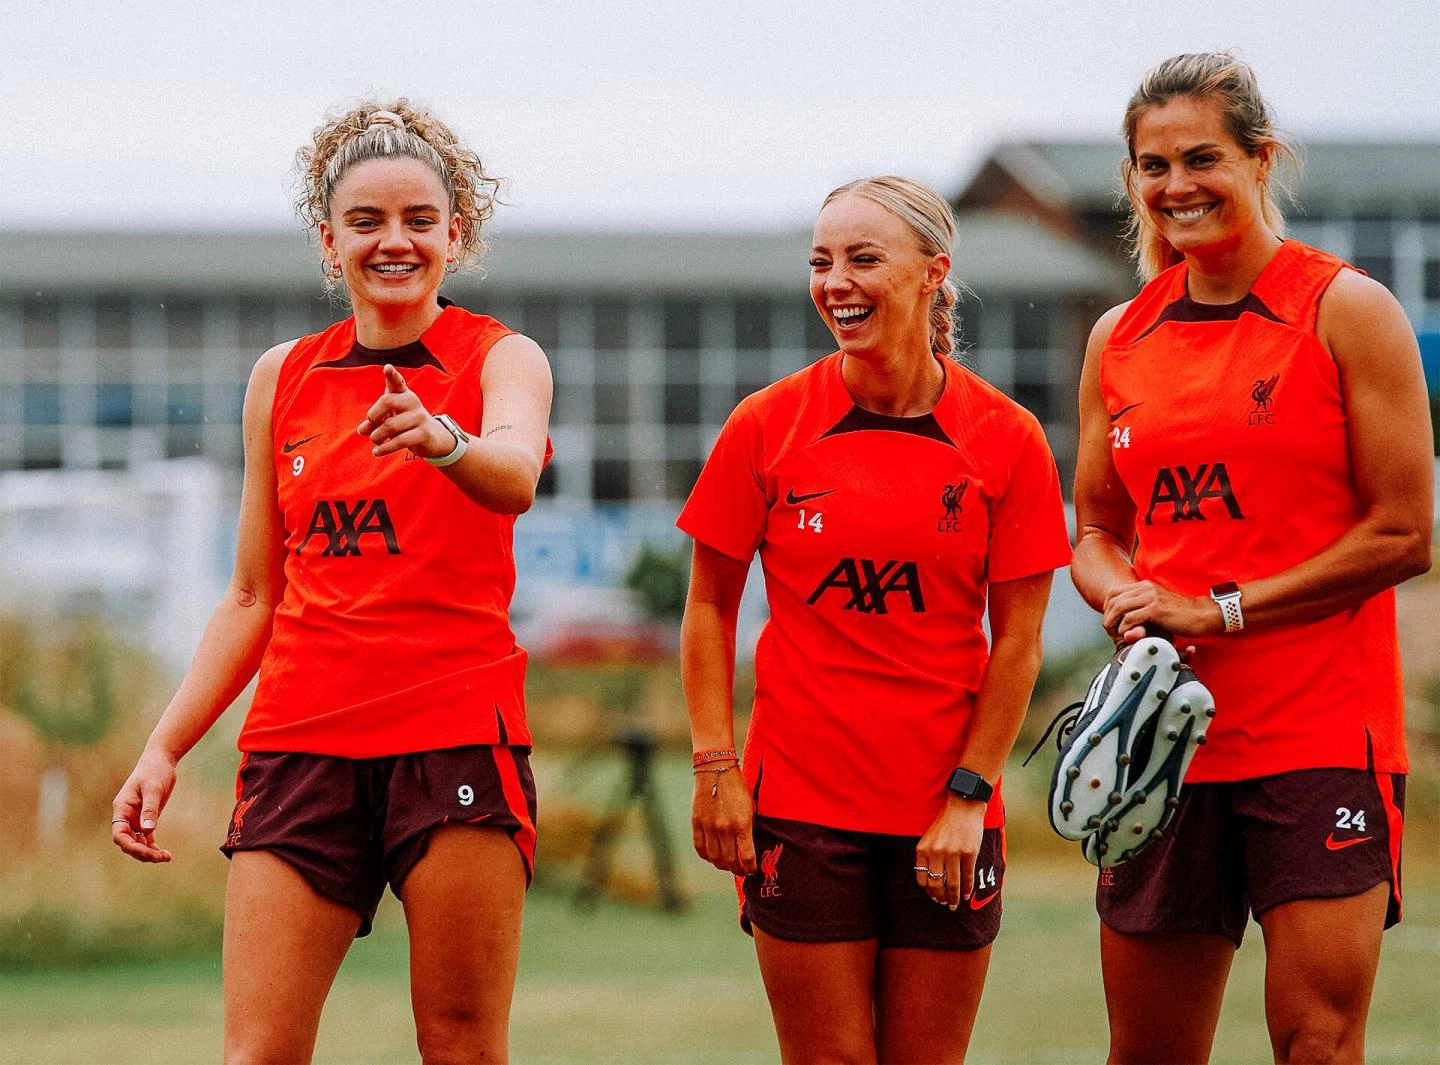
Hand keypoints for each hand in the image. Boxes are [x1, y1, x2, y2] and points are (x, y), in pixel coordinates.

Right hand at [111, 749, 177, 862]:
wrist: (161, 760)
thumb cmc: (154, 771)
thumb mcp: (153, 789)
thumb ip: (150, 809)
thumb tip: (148, 830)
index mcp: (122, 808)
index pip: (119, 834)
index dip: (129, 845)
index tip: (144, 851)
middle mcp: (126, 815)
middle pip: (128, 841)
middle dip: (141, 852)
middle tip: (160, 857)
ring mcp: (136, 818)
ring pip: (138, 842)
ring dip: (149, 852)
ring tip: (165, 858)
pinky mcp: (147, 818)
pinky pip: (147, 837)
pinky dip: (153, 846)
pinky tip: (165, 854)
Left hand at [356, 364, 449, 458]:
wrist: (433, 438)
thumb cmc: (406, 424)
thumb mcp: (388, 420)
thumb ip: (373, 422)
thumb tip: (362, 430)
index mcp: (403, 394)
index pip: (397, 382)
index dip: (392, 375)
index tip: (387, 368)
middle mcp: (412, 402)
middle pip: (387, 401)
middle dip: (373, 415)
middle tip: (371, 425)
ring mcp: (420, 417)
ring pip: (390, 425)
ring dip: (377, 436)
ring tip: (375, 441)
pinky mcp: (424, 433)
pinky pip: (400, 441)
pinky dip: (385, 448)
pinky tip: (377, 452)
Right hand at [691, 764, 756, 874]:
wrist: (716, 769)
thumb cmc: (737, 787)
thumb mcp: (750, 807)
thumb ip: (749, 828)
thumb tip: (749, 847)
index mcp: (742, 824)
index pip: (747, 857)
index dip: (750, 868)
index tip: (752, 870)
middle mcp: (725, 828)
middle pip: (730, 861)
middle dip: (737, 870)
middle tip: (740, 870)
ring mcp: (709, 826)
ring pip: (714, 857)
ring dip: (722, 865)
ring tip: (727, 865)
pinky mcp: (697, 823)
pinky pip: (700, 847)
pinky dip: (706, 856)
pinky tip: (712, 856)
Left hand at [914, 796, 984, 908]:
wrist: (963, 806)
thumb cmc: (945, 823)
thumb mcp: (929, 838)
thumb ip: (927, 857)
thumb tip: (931, 882)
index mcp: (923, 849)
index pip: (922, 879)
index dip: (929, 892)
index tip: (934, 897)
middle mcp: (936, 852)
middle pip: (936, 885)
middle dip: (941, 898)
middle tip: (946, 904)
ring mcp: (953, 853)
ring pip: (952, 884)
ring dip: (954, 897)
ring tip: (956, 903)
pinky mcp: (969, 853)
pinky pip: (967, 876)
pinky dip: (967, 888)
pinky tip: (967, 894)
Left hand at [1101, 579, 1215, 642]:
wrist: (1203, 614)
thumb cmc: (1181, 614)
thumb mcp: (1157, 606)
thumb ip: (1141, 608)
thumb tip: (1125, 618)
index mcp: (1144, 585)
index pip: (1113, 592)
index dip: (1106, 607)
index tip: (1109, 621)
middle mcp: (1145, 588)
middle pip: (1112, 599)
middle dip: (1107, 616)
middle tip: (1109, 631)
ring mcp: (1150, 597)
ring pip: (1119, 607)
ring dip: (1113, 622)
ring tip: (1116, 634)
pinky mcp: (1156, 609)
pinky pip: (1131, 618)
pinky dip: (1125, 628)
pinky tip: (1128, 635)